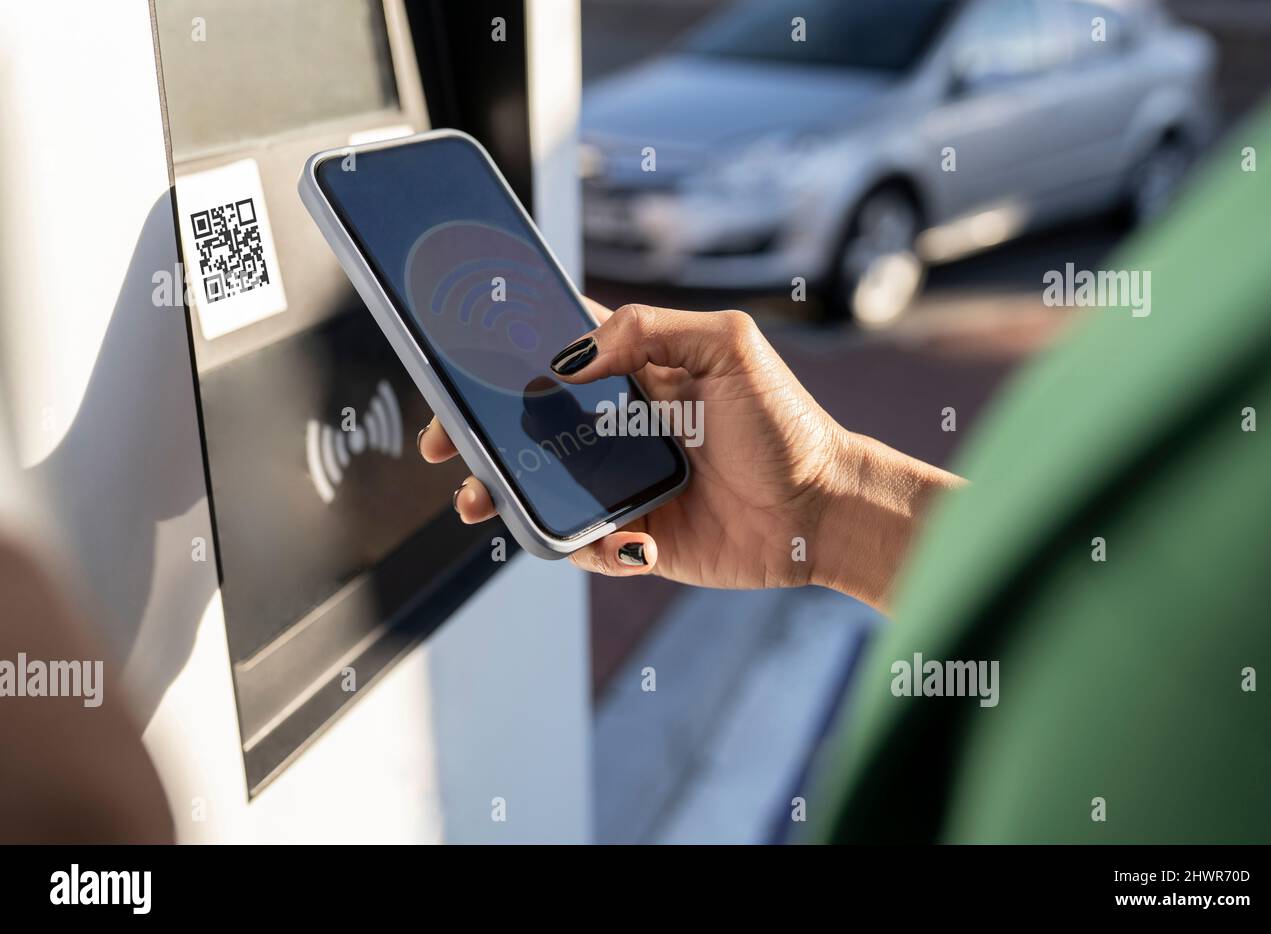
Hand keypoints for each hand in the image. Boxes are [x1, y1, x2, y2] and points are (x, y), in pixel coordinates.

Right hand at [419, 301, 961, 607]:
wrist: (822, 511)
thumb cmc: (785, 424)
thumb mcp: (727, 348)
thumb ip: (647, 330)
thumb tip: (568, 358)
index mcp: (635, 372)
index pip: (552, 351)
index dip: (500, 353)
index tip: (455, 357)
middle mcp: (618, 426)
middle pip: (525, 423)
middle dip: (474, 430)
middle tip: (446, 441)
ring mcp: (621, 483)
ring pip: (537, 486)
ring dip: (498, 492)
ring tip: (479, 500)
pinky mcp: (633, 537)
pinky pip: (580, 542)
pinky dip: (581, 544)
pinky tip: (621, 542)